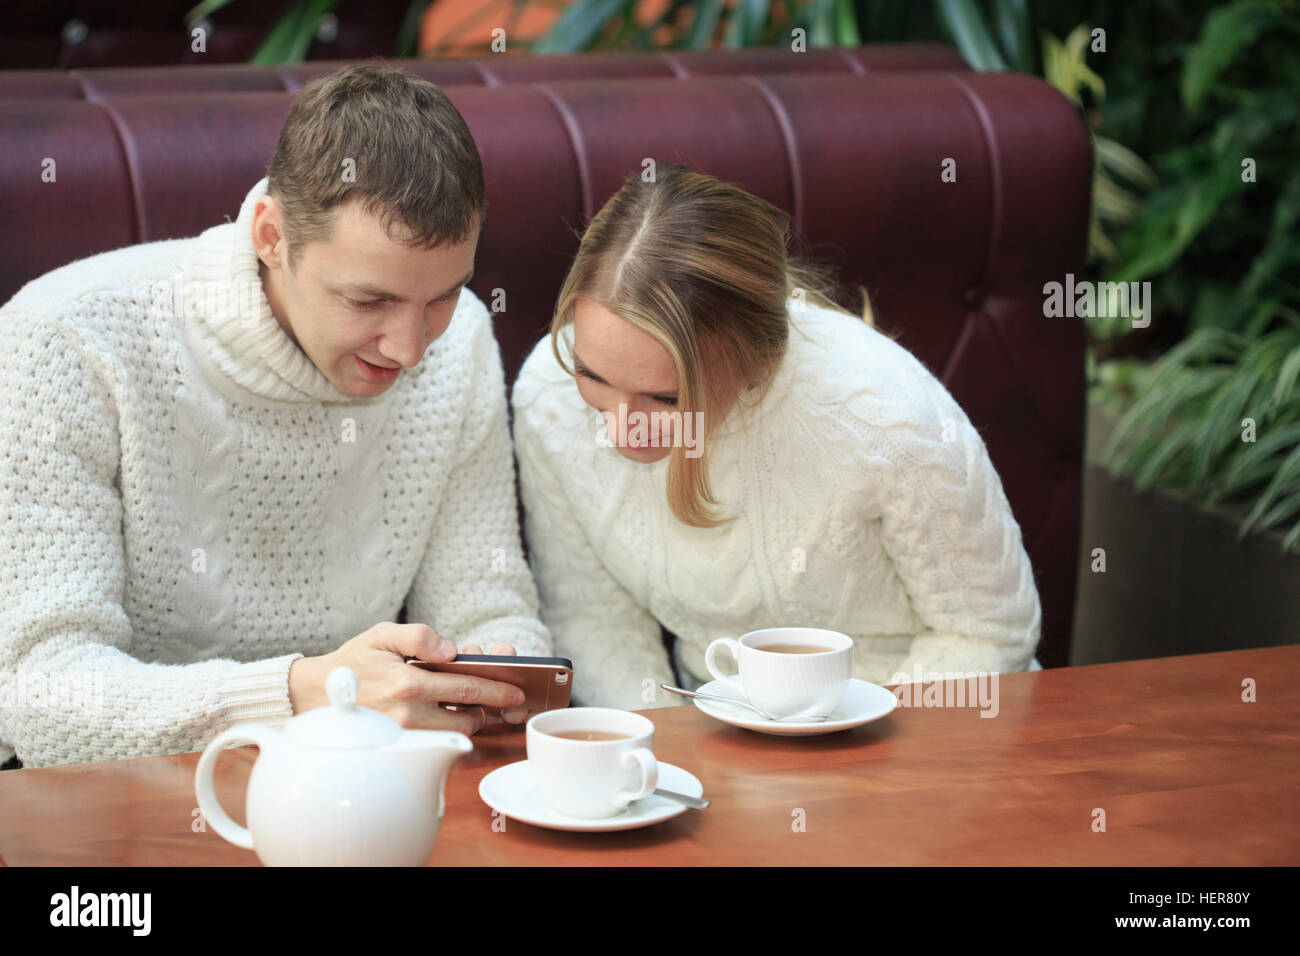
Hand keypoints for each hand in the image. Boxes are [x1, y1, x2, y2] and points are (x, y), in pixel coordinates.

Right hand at [287, 623, 526, 735]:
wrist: (315, 694)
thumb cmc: (353, 662)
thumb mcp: (382, 635)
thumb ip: (419, 636)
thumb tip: (452, 650)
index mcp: (408, 682)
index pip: (466, 686)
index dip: (497, 689)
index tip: (517, 691)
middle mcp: (407, 713)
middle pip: (467, 716)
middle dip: (489, 707)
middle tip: (501, 700)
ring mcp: (402, 735)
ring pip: (454, 733)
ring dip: (470, 720)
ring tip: (474, 706)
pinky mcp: (397, 747)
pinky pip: (436, 744)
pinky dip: (451, 734)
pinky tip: (456, 719)